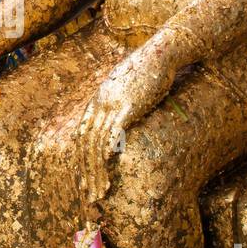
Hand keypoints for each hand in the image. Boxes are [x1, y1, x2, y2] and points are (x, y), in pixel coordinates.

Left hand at [77, 29, 187, 206]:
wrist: (165, 51)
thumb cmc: (153, 70)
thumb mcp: (131, 88)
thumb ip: (123, 105)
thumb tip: (123, 122)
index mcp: (99, 99)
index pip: (82, 134)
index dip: (81, 159)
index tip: (84, 180)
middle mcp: (100, 102)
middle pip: (84, 143)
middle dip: (85, 173)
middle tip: (89, 196)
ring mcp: (112, 103)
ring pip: (95, 143)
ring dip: (96, 172)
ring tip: (100, 193)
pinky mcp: (127, 106)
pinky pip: (112, 134)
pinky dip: (106, 153)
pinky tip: (106, 170)